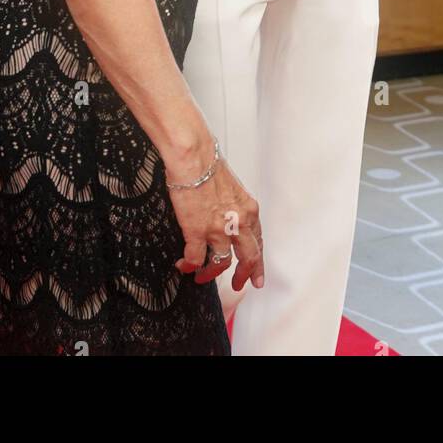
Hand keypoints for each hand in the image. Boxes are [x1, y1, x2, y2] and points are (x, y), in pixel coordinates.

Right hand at [168, 150, 263, 291]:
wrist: (194, 158)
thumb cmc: (208, 164)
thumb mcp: (232, 188)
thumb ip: (234, 207)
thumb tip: (228, 218)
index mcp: (248, 210)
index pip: (258, 241)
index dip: (257, 261)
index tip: (257, 275)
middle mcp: (238, 222)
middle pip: (249, 258)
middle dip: (244, 275)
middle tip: (239, 285)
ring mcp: (218, 229)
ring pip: (221, 264)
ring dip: (211, 274)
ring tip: (202, 277)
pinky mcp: (196, 231)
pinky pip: (195, 259)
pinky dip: (190, 266)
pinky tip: (184, 266)